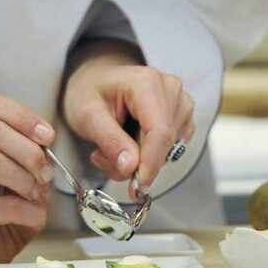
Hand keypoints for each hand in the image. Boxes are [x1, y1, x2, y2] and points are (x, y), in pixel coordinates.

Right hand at [0, 95, 54, 264]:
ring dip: (23, 179)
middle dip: (29, 152)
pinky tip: (32, 216)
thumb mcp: (29, 177)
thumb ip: (36, 160)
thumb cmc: (7, 210)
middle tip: (45, 173)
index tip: (47, 136)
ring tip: (34, 195)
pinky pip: (2, 204)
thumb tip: (46, 152)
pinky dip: (28, 210)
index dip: (23, 116)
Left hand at [60, 40, 194, 191]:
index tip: (138, 186)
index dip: (151, 164)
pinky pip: (172, 147)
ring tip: (114, 145)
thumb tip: (131, 168)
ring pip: (169, 149)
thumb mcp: (86, 116)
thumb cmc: (90, 91)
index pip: (160, 131)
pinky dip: (150, 155)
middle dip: (138, 162)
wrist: (95, 80)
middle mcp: (169, 88)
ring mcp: (178, 100)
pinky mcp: (180, 114)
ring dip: (142, 159)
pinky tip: (131, 142)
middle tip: (104, 158)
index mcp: (146, 82)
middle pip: (165, 143)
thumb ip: (109, 141)